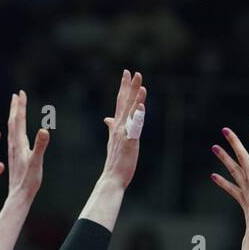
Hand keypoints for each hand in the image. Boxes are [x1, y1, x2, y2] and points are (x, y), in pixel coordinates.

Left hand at [6, 90, 49, 200]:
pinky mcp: (15, 158)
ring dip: (14, 117)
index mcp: (19, 143)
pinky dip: (15, 131)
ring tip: (16, 109)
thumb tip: (45, 130)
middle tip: (17, 95)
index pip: (18, 120)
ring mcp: (14, 152)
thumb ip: (40, 146)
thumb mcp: (37, 162)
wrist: (18, 196)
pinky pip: (13, 139)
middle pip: (13, 122)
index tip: (21, 92)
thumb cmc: (29, 181)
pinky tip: (16, 134)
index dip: (20, 106)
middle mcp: (14, 145)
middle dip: (16, 108)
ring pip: (12, 130)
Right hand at [100, 69, 146, 186]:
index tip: (126, 73)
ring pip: (130, 112)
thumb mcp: (113, 140)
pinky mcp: (130, 142)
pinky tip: (141, 106)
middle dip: (129, 86)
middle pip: (125, 103)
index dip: (124, 87)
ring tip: (140, 83)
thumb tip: (107, 118)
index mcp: (117, 126)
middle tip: (132, 71)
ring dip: (135, 96)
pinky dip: (137, 116)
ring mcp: (124, 134)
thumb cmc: (115, 161)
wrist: (112, 177)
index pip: (120, 102)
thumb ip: (112, 127)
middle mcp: (119, 127)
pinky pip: (134, 127)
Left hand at [211, 120, 248, 231]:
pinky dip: (222, 182)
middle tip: (225, 130)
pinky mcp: (241, 198)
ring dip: (224, 158)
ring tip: (214, 147)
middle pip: (242, 156)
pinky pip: (230, 188)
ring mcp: (245, 188)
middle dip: (234, 142)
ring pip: (233, 169)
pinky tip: (213, 176)